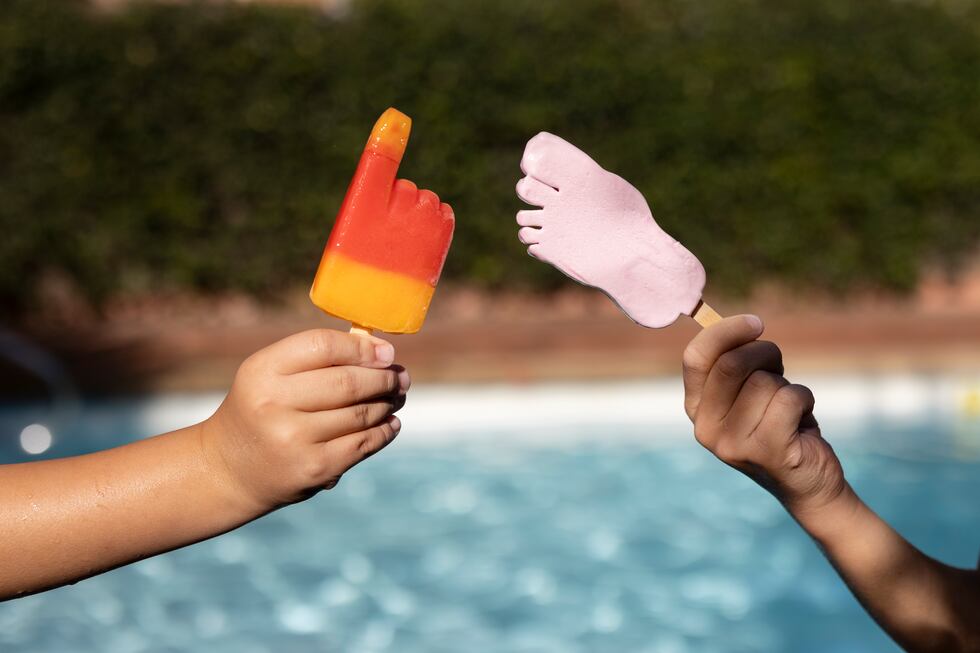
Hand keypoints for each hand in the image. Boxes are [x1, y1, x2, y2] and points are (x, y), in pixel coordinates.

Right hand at [201, 329, 408, 512]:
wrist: (228, 468)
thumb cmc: (262, 409)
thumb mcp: (270, 375)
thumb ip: (318, 358)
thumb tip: (381, 351)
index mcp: (262, 370)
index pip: (324, 346)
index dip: (362, 347)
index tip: (385, 353)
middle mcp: (274, 403)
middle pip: (348, 381)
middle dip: (383, 378)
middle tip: (400, 377)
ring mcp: (294, 439)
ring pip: (361, 413)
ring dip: (387, 403)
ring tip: (396, 397)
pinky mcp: (314, 468)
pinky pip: (363, 444)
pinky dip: (384, 431)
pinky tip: (390, 423)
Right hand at [682, 315, 845, 515]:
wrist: (808, 482)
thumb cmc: (779, 425)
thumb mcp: (749, 393)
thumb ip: (735, 364)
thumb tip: (736, 324)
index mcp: (696, 408)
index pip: (695, 358)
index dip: (724, 332)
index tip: (754, 323)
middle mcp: (706, 428)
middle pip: (730, 364)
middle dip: (763, 351)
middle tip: (778, 361)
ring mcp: (733, 444)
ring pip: (764, 382)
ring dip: (786, 384)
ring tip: (788, 406)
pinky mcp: (767, 452)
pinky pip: (789, 399)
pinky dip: (804, 399)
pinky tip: (802, 420)